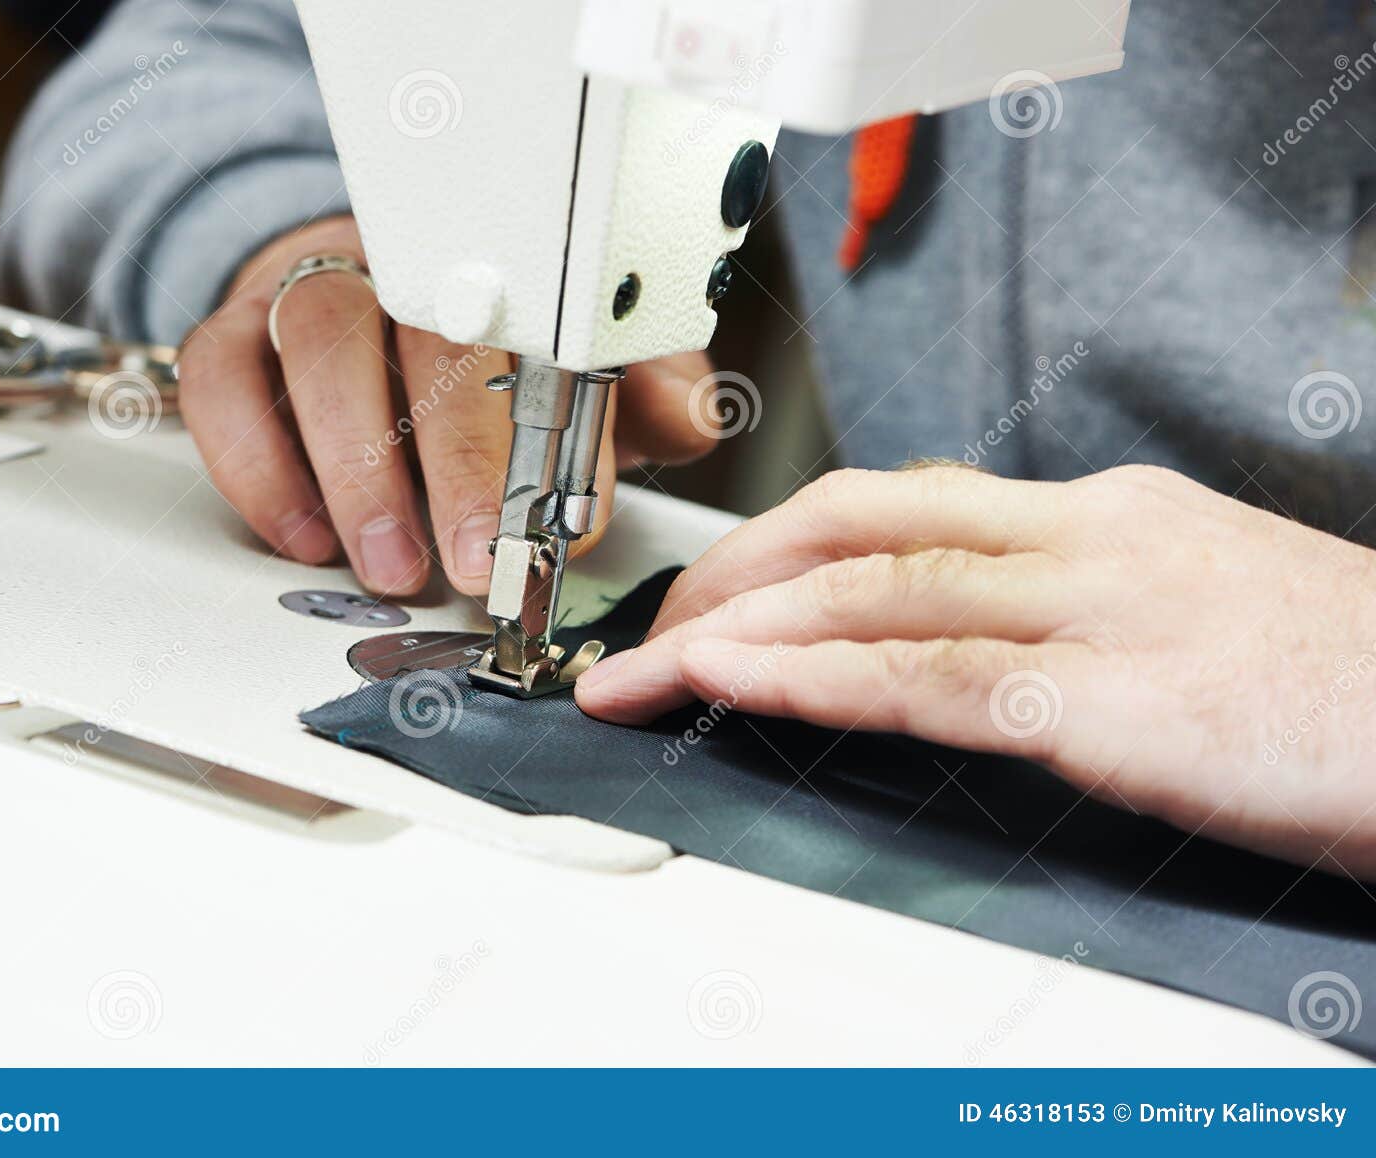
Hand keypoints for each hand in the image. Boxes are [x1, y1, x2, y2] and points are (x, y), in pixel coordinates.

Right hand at [178, 215, 718, 595]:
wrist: (359, 295)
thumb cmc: (479, 351)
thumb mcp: (582, 375)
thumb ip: (638, 396)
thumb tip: (691, 419)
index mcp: (503, 281)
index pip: (541, 338)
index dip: (560, 431)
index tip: (569, 519)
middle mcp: (406, 274)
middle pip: (430, 338)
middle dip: (460, 459)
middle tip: (476, 557)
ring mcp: (315, 294)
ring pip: (323, 344)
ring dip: (359, 467)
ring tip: (392, 565)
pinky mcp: (235, 334)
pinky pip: (223, 380)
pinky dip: (258, 464)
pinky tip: (304, 536)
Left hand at [576, 464, 1375, 878]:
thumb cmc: (1345, 686)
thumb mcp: (1196, 611)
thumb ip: (1076, 614)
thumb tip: (966, 643)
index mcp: (1106, 515)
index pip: (909, 502)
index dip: (791, 540)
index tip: (724, 585)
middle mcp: (1089, 539)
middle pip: (864, 521)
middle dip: (738, 569)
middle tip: (658, 625)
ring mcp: (1098, 613)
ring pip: (875, 590)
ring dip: (741, 628)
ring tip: (650, 668)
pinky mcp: (1111, 705)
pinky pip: (924, 677)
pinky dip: (812, 677)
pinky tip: (734, 685)